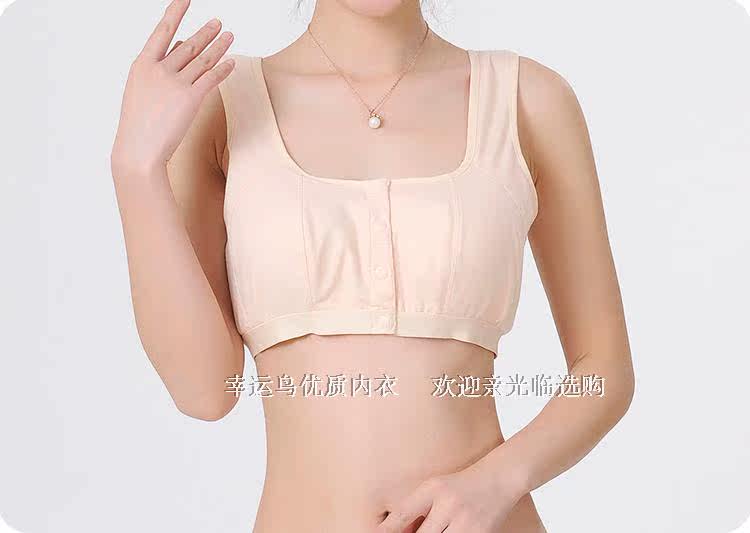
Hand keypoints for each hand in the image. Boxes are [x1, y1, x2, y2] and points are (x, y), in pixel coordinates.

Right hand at [110, 0, 234, 176]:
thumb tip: (179, 46)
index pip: (162, 32)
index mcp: (143, 65)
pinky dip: (223, 69)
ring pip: (203, 59)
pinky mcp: (190, 99)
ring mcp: (175, 83)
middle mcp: (159, 70)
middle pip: (188, 45)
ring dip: (219, 46)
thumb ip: (160, 67)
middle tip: (219, 23)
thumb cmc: (139, 123)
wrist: (139, 149)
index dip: (175, 13)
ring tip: (229, 35)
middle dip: (206, 33)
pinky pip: (211, 79)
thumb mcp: (142, 89)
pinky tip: (232, 62)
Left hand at [376, 461, 525, 532]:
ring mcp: (465, 521)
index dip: (387, 530)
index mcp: (432, 490)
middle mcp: (448, 504)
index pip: (403, 515)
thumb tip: (394, 531)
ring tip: (437, 530)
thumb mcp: (434, 489)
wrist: (499, 478)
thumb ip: (415, 510)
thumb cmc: (460, 485)